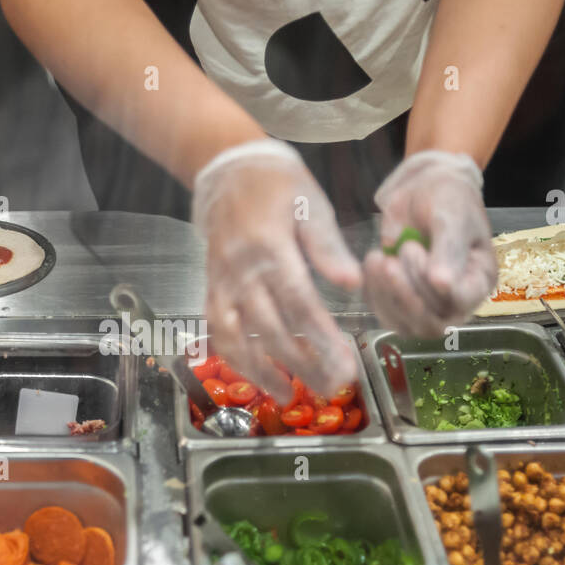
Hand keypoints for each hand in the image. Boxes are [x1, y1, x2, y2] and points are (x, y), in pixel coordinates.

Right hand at [192, 139, 360, 399]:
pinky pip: (218, 332)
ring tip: (289, 396)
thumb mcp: (311, 203)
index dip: (321, 337)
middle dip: (302, 363)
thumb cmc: (278, 185)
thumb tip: (353, 283)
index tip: (345, 362)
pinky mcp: (211, 289)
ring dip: (262, 371)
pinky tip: (257, 378)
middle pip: (271, 328)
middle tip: (332, 386)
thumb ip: (328, 246)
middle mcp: (240, 272)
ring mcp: (221, 283)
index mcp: (269, 248)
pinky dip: (235, 360)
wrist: (228, 169)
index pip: (298, 302)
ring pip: (238, 338)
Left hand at [362, 150, 497, 337]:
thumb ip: (450, 250)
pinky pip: (384, 314)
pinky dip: (372, 293)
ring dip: (386, 295)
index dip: (432, 286)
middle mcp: (455, 301)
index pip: (458, 303)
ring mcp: (427, 306)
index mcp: (478, 281)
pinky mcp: (400, 302)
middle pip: (431, 323)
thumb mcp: (453, 217)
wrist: (423, 190)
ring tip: (377, 259)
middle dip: (406, 291)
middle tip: (392, 257)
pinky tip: (372, 262)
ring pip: (405, 326)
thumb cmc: (447, 199)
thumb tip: (443, 285)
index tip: (414, 248)